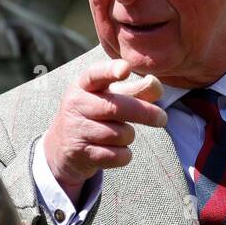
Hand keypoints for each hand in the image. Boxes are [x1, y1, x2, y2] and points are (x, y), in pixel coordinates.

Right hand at [42, 59, 166, 203]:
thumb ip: (136, 90)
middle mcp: (76, 104)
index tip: (125, 69)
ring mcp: (76, 130)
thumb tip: (156, 84)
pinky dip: (124, 155)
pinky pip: (117, 155)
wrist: (62, 148)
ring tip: (119, 134)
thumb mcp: (110, 98)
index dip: (111, 71)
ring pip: (120, 134)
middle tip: (162, 119)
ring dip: (129, 136)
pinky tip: (114, 151)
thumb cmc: (95, 115)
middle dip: (144, 113)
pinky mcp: (81, 154)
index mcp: (84, 85)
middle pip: (116, 107)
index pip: (96, 74)